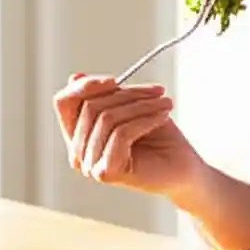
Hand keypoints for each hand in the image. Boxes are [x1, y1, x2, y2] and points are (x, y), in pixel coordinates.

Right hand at [52, 73, 204, 194]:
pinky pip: (120, 133)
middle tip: (157, 91)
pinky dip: (145, 120)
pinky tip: (163, 116)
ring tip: (165, 103)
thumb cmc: (160, 138)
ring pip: (107, 118)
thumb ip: (104, 96)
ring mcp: (91, 166)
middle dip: (128, 94)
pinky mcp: (107, 172)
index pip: (64, 103)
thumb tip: (74, 77)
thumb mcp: (130, 108)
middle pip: (90, 107)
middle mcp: (79, 154)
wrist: (184, 169)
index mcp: (80, 136)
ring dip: (142, 105)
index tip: (114, 79)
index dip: (85, 86)